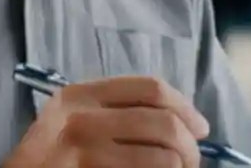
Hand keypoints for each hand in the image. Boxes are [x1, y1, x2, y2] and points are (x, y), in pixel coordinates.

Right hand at [2, 76, 208, 167]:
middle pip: (163, 124)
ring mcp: (80, 153)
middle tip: (194, 161)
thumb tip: (183, 123)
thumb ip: (113, 112)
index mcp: (80, 95)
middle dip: (190, 146)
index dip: (185, 107)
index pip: (150, 88)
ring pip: (161, 159)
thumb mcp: (70, 120)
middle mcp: (80, 119)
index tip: (201, 127)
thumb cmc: (49, 158)